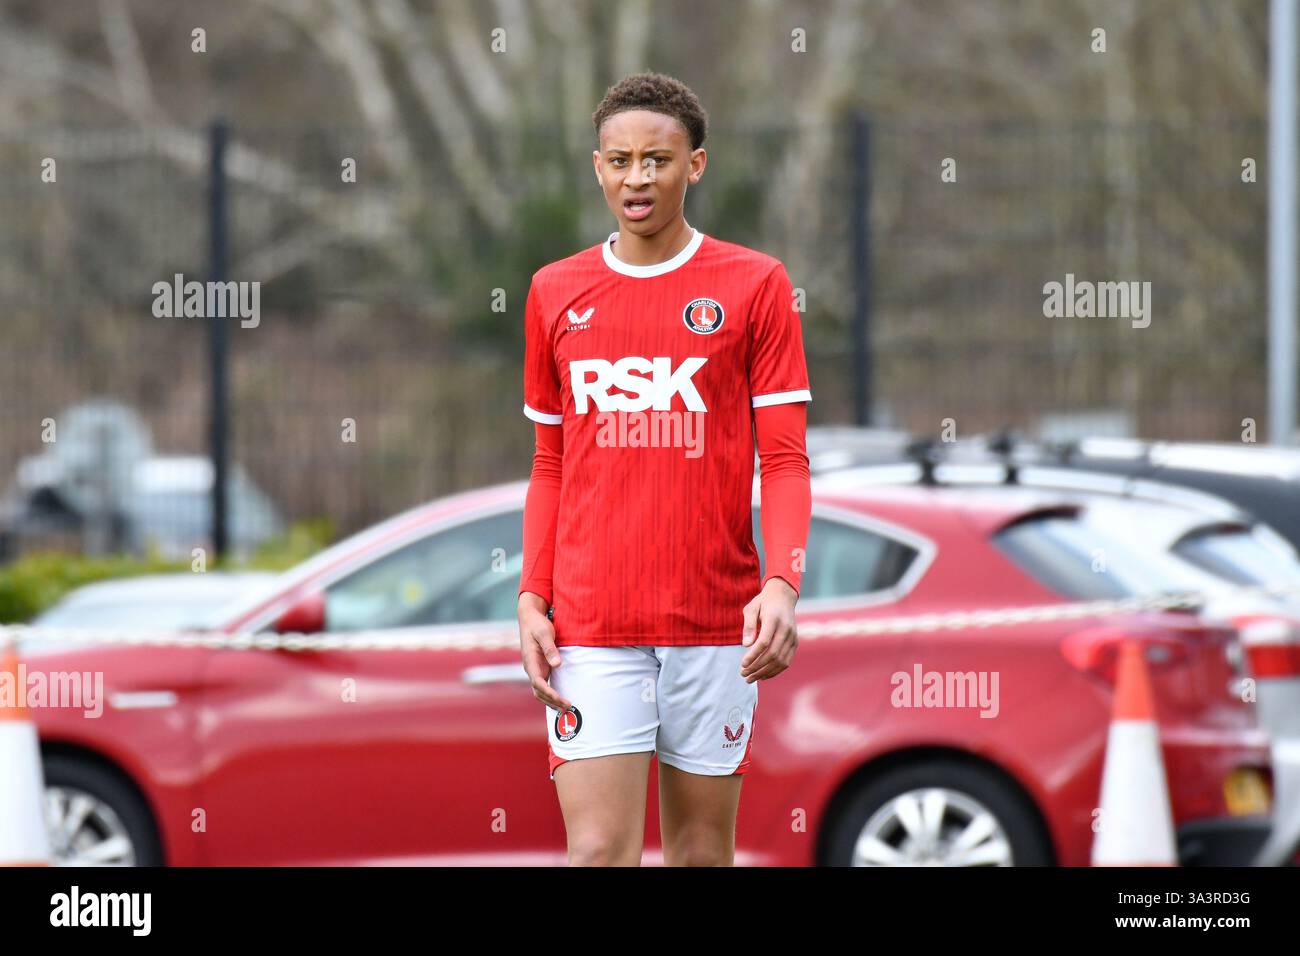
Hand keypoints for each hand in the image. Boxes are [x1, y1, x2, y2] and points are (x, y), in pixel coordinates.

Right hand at [517, 593, 571, 710]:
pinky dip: (552, 694)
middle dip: (552, 701)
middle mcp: (531, 668)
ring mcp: (535, 669)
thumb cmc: (537, 624)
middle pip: (539, 691)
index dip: (549, 693)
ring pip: (541, 691)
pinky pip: (545, 685)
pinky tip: (561, 699)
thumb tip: (556, 665)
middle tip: (568, 707)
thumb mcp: (544, 633)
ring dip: (552, 701)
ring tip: (566, 708)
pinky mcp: (541, 667)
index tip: (560, 699)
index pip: (538, 683)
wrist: (530, 617)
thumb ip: (549, 648)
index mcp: (530, 661)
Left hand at [740, 577, 797, 682]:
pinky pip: (786, 661)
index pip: (764, 642)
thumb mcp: (751, 608)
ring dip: (765, 672)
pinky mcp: (795, 643)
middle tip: (743, 674)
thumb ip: (748, 625)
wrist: (783, 597)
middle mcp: (786, 629)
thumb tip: (746, 645)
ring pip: (781, 660)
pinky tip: (762, 676)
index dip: (753, 655)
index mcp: (774, 619)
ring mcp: (793, 637)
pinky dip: (775, 671)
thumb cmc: (763, 603)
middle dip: (757, 667)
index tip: (742, 664)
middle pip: (773, 654)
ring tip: (750, 678)